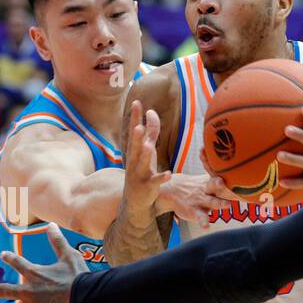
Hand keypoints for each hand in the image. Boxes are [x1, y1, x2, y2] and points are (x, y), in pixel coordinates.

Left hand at [0, 223, 87, 302]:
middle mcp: (28, 293)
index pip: (18, 264)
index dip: (11, 259)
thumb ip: (56, 240)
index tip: (3, 256)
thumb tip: (50, 223)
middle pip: (5, 292)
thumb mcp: (67, 254)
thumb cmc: (77, 275)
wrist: (85, 296)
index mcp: (34, 275)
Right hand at [123, 99, 172, 215]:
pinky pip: (155, 181)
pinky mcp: (148, 187)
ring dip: (144, 155)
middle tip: (137, 125)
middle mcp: (135, 161)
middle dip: (136, 136)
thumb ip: (150, 133)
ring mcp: (140, 174)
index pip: (134, 131)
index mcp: (135, 151)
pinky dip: (161, 178)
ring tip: (148, 145)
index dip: (136, 117)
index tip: (136, 102)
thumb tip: (152, 112)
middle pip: (135, 146)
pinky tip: (168, 174)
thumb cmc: (142, 172)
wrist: (135, 201)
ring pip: (142, 163)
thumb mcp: (146, 152)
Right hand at [156, 172, 236, 226]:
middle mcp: (208, 189)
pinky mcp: (195, 211)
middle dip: (222, 183)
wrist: (172, 190)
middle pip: (215, 184)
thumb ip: (221, 178)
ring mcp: (201, 200)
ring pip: (212, 201)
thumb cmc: (196, 186)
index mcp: (212, 180)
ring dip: (220, 203)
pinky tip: (206, 226)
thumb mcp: (206, 178)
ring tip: (228, 205)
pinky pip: (200, 217)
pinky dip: (203, 221)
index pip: (221, 174)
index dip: (230, 174)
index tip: (241, 174)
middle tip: (228, 181)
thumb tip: (248, 176)